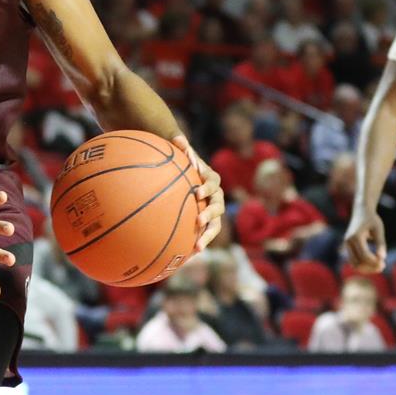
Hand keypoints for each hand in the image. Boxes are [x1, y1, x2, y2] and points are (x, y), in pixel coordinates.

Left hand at [172, 134, 223, 250]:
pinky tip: (187, 256)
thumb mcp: (180, 153)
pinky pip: (204, 234)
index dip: (207, 187)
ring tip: (198, 247)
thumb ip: (180, 146)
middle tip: (199, 220)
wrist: (186, 176)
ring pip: (215, 224)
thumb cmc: (181, 163)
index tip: (197, 193)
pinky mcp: (205, 222)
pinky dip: (198, 243)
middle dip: (210, 214)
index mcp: (210, 179)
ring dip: (207, 235)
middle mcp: (215, 195)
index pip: (213, 182)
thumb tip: (178, 138)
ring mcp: (211, 210)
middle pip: (217, 206)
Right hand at [342, 210, 385, 272]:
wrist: (361, 211)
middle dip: (370, 267)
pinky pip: (354, 261)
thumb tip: (383, 258)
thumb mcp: (378, 229)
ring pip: (354, 264)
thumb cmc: (372, 219)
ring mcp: (346, 245)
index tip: (384, 262)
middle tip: (383, 266)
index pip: (364, 255)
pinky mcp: (348, 247)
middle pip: (357, 262)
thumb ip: (380, 243)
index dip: (374, 262)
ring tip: (380, 266)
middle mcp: (348, 242)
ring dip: (367, 268)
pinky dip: (363, 265)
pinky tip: (374, 263)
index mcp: (355, 236)